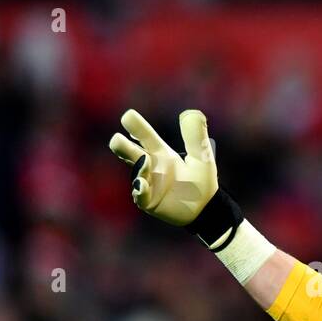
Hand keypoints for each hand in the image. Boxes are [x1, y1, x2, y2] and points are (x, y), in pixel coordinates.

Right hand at [109, 108, 217, 225]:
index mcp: (161, 153)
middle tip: (116, 140)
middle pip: (130, 153)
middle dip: (121, 146)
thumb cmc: (201, 181)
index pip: (145, 136)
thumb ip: (195, 136)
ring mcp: (147, 183)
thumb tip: (192, 113)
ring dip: (138, 167)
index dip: (136, 126)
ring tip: (145, 161)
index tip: (128, 116)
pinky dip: (140, 190)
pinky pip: (140, 195)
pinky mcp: (149, 201)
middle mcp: (150, 166)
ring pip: (135, 172)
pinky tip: (142, 185)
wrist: (205, 207)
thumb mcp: (201, 156)